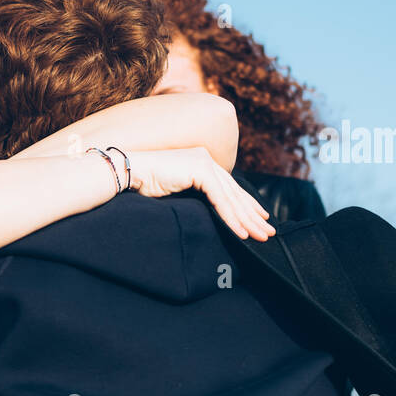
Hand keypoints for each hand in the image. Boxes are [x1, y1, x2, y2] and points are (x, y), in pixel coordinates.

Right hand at [127, 147, 274, 240]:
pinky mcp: (199, 169)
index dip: (245, 204)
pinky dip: (231, 217)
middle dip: (252, 214)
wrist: (127, 174)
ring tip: (260, 236)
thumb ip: (193, 196)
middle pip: (235, 192)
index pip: (229, 187)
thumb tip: (206, 213)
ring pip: (232, 197)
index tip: (258, 219)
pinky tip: (241, 232)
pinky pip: (221, 198)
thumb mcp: (175, 192)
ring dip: (247, 219)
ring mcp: (204, 162)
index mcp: (201, 161)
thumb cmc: (144, 185)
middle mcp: (206, 159)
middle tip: (267, 232)